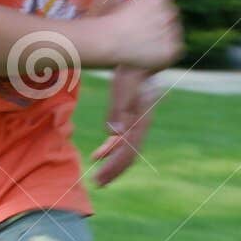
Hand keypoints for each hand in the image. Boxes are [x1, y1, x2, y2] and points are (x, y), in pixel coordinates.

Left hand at [91, 65, 159, 186]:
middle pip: (129, 154)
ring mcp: (138, 122)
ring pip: (126, 149)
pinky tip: (99, 154)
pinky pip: (123, 139)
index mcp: (140, 119)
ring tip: (98, 174)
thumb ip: (119, 108)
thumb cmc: (132, 69)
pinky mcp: (132, 118)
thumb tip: (113, 133)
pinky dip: (111, 149)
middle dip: (113, 170)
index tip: (99, 177)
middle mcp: (141, 124)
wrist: (142, 58)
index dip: (114, 165)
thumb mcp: (124, 84)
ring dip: (112, 163)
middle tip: (97, 183)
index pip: (127, 149)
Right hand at [106, 0, 182, 70]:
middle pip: (172, 14)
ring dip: (166, 36)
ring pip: (175, 31)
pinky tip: (153, 53)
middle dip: (164, 21)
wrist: (109, 40)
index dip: (157, 8)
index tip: (148, 16)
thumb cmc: (109, 20)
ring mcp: (173, 31)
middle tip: (148, 32)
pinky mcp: (173, 49)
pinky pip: (176, 49)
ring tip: (147, 44)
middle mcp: (169, 11)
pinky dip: (167, 51)